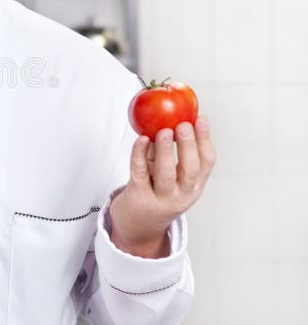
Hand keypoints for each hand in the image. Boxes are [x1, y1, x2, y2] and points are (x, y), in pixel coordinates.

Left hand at [109, 115, 215, 257]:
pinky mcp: (139, 197)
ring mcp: (160, 199)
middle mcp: (181, 195)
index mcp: (194, 187)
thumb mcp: (167, 175)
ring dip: (166, 151)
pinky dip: (140, 154)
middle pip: (190, 170)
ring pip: (166, 174)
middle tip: (184, 124)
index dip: (205, 139)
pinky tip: (141, 140)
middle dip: (189, 146)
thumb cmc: (154, 192)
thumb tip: (167, 117)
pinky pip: (140, 172)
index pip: (206, 163)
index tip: (201, 118)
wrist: (137, 226)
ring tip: (165, 131)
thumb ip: (166, 151)